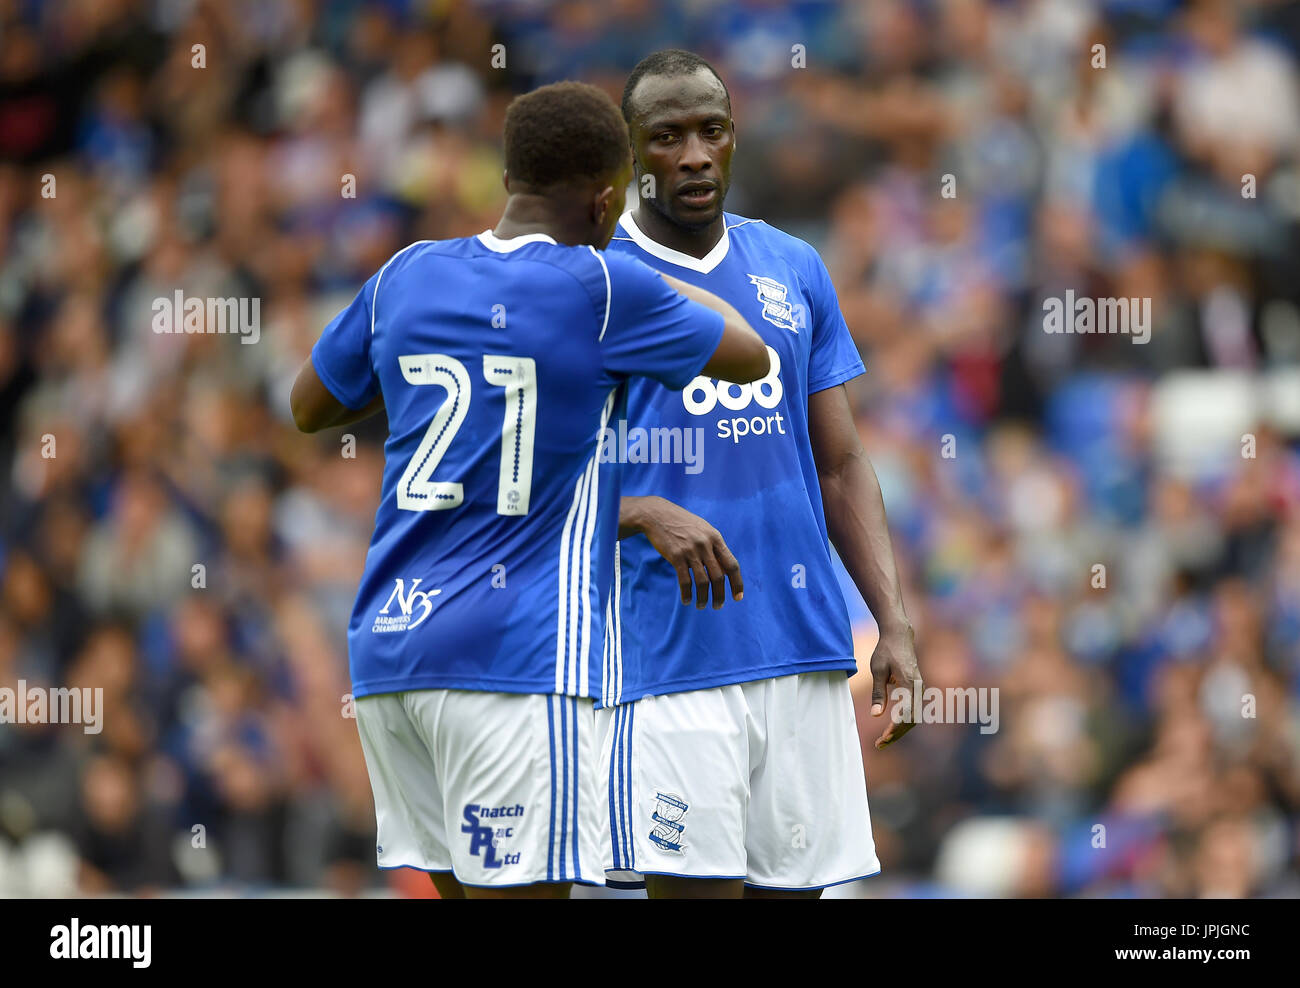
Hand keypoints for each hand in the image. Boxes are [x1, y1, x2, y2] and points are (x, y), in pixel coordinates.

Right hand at [622, 496, 742, 608]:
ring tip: (701, 606)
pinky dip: (687, 594)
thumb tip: (725, 571)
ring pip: (702, 581)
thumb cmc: (682, 524)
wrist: (657, 515)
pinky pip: (684, 580)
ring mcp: (690, 550)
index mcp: (715, 538)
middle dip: (720, 595)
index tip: (738, 597)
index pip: (732, 565)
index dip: (737, 583)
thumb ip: (715, 548)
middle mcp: (705, 544)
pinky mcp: (676, 556)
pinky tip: (687, 600)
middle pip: (719, 577)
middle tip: (718, 606)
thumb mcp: (703, 530)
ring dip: (703, 598)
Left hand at [869, 622, 920, 749]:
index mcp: (910, 683)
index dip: (895, 728)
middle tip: (879, 744)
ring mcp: (920, 689)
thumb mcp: (877, 670)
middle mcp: (919, 688)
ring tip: (882, 741)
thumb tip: (875, 715)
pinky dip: (903, 722)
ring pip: (914, 718)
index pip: (906, 713)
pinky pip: (913, 711)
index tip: (883, 737)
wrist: (899, 636)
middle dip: (896, 734)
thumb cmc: (886, 651)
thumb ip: (877, 693)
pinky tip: (890, 730)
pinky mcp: (917, 690)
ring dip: (900, 731)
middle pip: (912, 720)